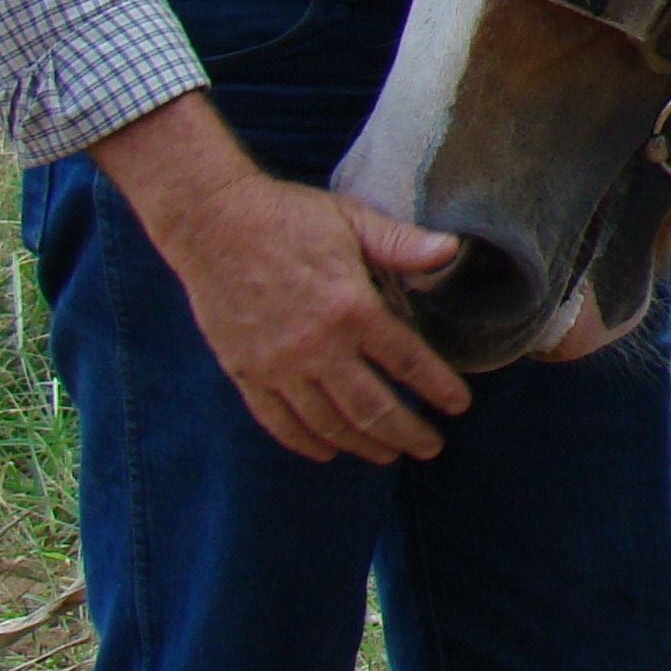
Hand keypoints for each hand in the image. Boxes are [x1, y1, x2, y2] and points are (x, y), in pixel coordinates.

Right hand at [100, 100, 472, 461]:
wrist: (211, 224)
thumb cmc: (288, 217)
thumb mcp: (354, 220)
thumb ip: (403, 243)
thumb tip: (452, 250)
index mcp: (352, 309)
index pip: (408, 361)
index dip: (438, 388)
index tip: (459, 406)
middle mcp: (317, 348)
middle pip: (371, 407)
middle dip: (407, 432)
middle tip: (430, 447)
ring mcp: (277, 366)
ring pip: (327, 423)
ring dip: (361, 444)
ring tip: (387, 453)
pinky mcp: (244, 372)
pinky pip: (277, 421)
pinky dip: (304, 442)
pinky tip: (325, 452)